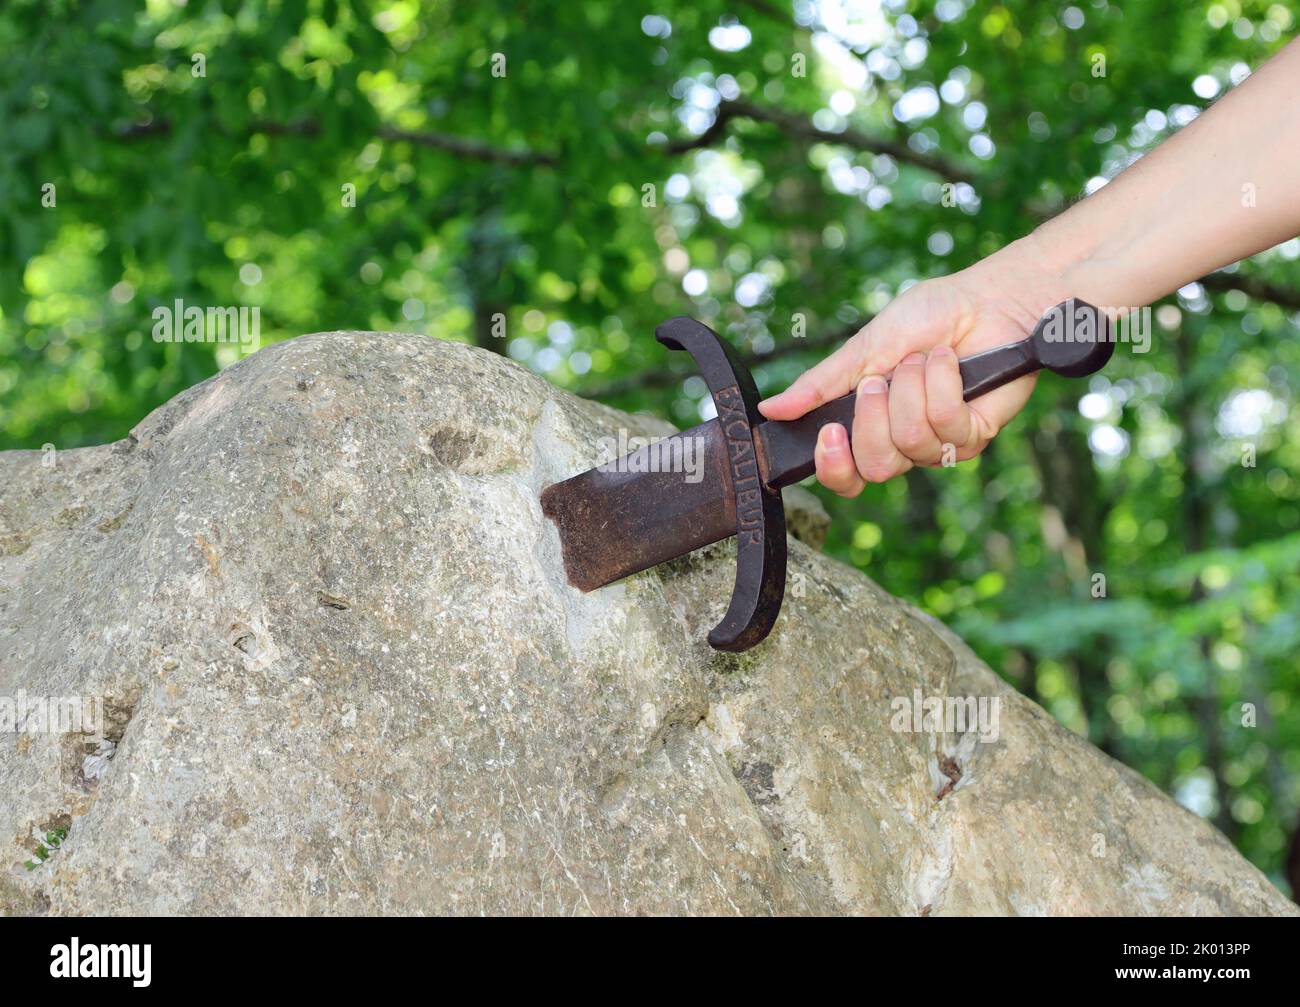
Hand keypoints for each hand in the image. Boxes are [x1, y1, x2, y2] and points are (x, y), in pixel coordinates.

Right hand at [757, 236, 1072, 494]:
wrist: (987, 299)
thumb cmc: (930, 317)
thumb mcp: (864, 348)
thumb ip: (819, 385)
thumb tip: (770, 408)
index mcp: (870, 425)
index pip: (845, 475)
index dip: (833, 467)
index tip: (831, 432)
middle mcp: (904, 442)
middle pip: (875, 468)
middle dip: (874, 419)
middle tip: (881, 380)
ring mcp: (941, 442)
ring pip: (911, 444)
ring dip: (912, 391)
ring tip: (923, 359)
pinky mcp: (976, 435)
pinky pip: (947, 426)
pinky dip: (942, 384)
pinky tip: (949, 361)